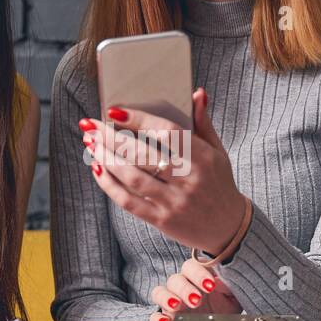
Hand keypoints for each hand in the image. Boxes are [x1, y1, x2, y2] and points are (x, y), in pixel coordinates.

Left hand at [81, 87, 247, 255]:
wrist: (229, 227)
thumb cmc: (219, 183)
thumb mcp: (217, 152)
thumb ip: (203, 123)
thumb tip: (196, 93)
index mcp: (203, 158)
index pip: (168, 133)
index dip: (140, 120)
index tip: (115, 110)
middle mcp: (189, 180)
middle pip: (143, 155)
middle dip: (112, 137)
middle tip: (91, 125)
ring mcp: (175, 202)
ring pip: (133, 178)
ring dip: (106, 159)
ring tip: (91, 144)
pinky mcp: (162, 220)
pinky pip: (129, 202)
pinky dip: (110, 185)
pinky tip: (98, 169)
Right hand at [149, 256, 242, 320]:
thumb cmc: (227, 306)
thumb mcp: (233, 296)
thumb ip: (228, 286)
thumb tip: (219, 281)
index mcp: (197, 275)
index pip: (192, 266)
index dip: (199, 274)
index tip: (211, 285)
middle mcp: (182, 286)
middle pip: (175, 279)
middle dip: (185, 289)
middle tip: (196, 300)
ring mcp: (171, 302)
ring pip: (160, 292)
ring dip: (167, 298)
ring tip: (177, 306)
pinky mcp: (166, 319)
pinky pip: (154, 316)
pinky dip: (157, 319)